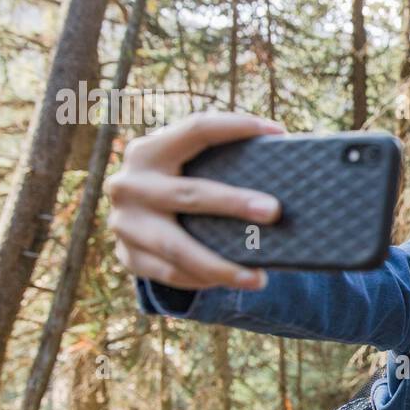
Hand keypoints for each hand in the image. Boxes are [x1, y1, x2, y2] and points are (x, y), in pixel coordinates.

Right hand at [103, 111, 286, 291]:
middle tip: (274, 212)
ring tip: (259, 278)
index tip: (278, 132)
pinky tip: (233, 281)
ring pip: (178, 248)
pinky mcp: (128, 257)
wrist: (128, 217)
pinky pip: (171, 274)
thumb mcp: (183, 166)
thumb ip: (216, 162)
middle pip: (189, 194)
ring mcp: (125, 224)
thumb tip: (283, 164)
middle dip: (233, 203)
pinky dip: (205, 279)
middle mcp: (130, 185)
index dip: (236, 127)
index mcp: (148, 151)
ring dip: (221, 265)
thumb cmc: (176, 183)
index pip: (196, 130)